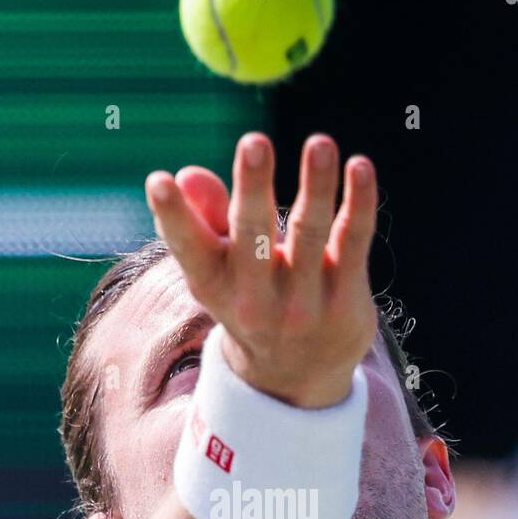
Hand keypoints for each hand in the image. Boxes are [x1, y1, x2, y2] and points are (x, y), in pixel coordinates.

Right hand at [144, 132, 378, 408]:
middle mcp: (255, 298)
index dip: (173, 216)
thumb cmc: (251, 299)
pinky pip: (353, 243)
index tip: (158, 182)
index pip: (189, 249)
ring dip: (317, 186)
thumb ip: (205, 220)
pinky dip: (359, 204)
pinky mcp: (345, 301)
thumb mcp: (219, 269)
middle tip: (254, 141)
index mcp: (213, 285)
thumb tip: (188, 175)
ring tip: (320, 143)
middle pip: (253, 238)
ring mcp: (303, 303)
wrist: (297, 377)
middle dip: (253, 189)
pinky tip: (359, 167)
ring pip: (310, 234)